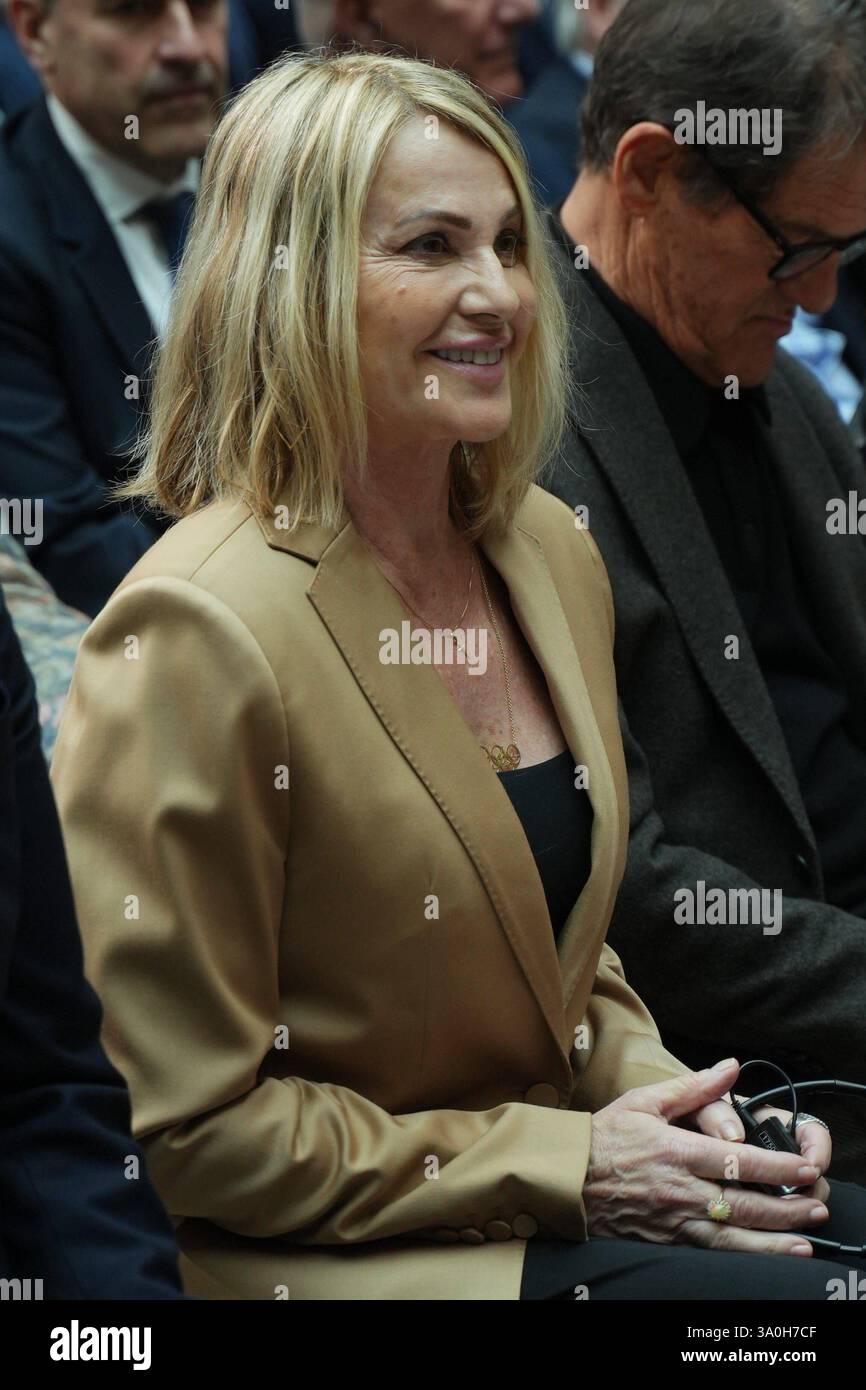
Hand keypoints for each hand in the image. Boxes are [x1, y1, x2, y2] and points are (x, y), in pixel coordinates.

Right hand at [585, 1060, 828, 1254]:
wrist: (566, 1178)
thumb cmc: (605, 1137)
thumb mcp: (645, 1100)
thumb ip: (693, 1086)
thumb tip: (730, 1068)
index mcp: (676, 1151)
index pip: (737, 1161)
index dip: (777, 1167)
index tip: (804, 1168)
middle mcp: (679, 1189)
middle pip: (743, 1203)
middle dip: (786, 1207)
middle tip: (816, 1204)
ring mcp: (674, 1219)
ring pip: (733, 1236)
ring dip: (773, 1239)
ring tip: (804, 1241)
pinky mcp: (668, 1239)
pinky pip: (712, 1252)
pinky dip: (744, 1256)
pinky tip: (765, 1256)